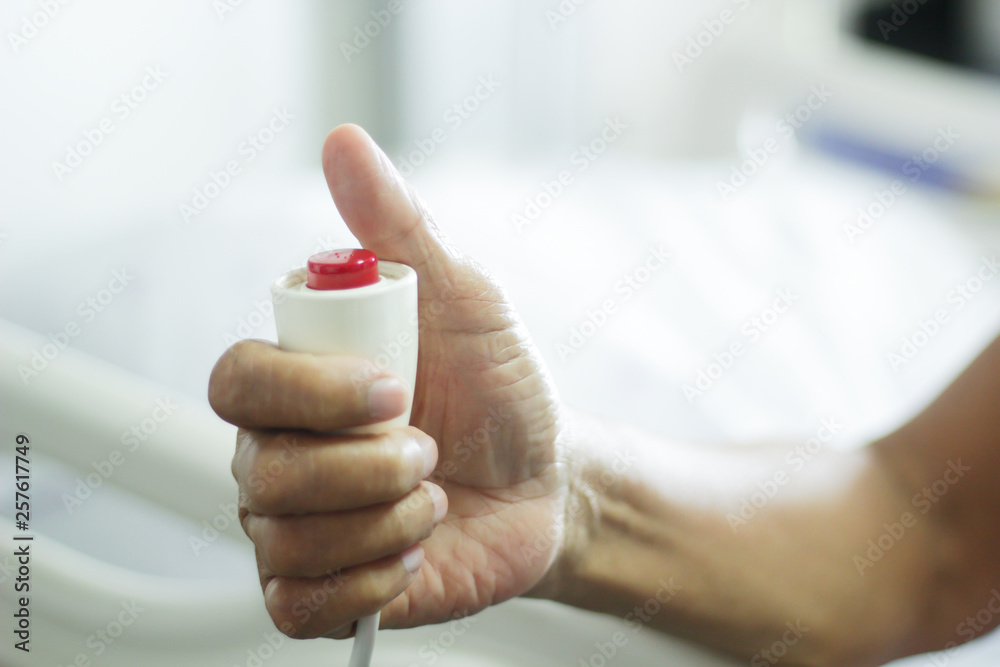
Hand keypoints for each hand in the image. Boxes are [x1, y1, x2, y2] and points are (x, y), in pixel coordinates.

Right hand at [208, 124, 571, 638]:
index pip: (238, 381)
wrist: (547, 482)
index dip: (309, 392)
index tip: (395, 388)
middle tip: (430, 448)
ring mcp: (298, 522)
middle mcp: (281, 449)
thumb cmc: (501, 390)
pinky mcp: (323, 587)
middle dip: (367, 465)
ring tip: (433, 497)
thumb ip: (400, 228)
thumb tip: (346, 145)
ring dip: (387, 519)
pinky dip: (370, 580)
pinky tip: (411, 549)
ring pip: (288, 538)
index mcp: (300, 378)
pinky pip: (302, 603)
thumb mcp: (466, 299)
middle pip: (260, 469)